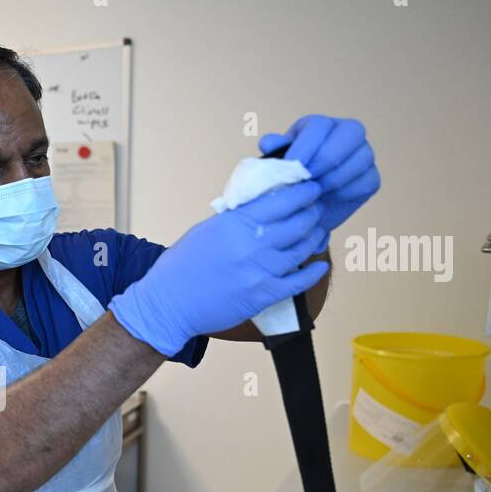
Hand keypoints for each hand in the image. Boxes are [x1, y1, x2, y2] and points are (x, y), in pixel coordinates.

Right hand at [109, 181, 328, 356]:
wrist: (168, 303)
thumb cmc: (182, 265)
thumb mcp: (207, 229)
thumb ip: (237, 218)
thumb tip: (263, 205)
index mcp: (236, 223)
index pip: (282, 200)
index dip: (304, 192)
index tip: (312, 188)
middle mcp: (252, 245)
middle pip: (299, 223)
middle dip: (313, 213)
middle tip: (317, 209)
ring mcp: (260, 272)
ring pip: (302, 250)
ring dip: (315, 239)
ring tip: (318, 232)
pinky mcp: (263, 296)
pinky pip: (299, 282)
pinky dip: (314, 272)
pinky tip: (321, 265)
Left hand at [260, 115, 378, 233]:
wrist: (305, 209)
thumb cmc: (291, 180)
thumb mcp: (278, 164)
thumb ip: (274, 152)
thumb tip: (268, 143)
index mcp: (321, 126)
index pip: (320, 126)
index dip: (306, 146)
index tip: (291, 166)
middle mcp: (347, 134)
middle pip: (350, 134)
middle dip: (325, 159)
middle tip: (307, 180)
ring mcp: (363, 154)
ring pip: (361, 158)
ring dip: (334, 178)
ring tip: (314, 192)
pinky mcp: (371, 178)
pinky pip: (366, 181)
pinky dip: (346, 192)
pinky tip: (328, 198)